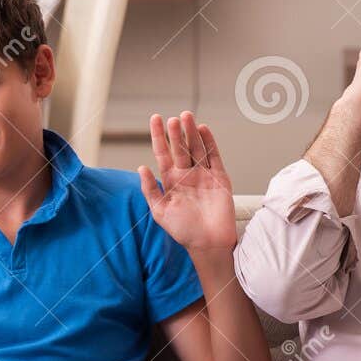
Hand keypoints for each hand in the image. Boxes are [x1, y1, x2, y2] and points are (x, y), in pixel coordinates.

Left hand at [138, 111, 236, 253]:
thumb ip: (150, 190)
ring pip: (196, 148)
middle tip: (173, 119)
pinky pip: (213, 156)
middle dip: (175, 133)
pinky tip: (203, 130)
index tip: (155, 119)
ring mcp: (203, 174)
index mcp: (171, 181)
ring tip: (186, 117)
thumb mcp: (160, 211)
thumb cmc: (183, 230)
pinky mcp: (219, 177)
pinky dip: (209, 142)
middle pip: (179, 148)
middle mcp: (186, 175)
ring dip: (191, 133)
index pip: (162, 153)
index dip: (158, 136)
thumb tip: (141, 168)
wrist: (208, 243)